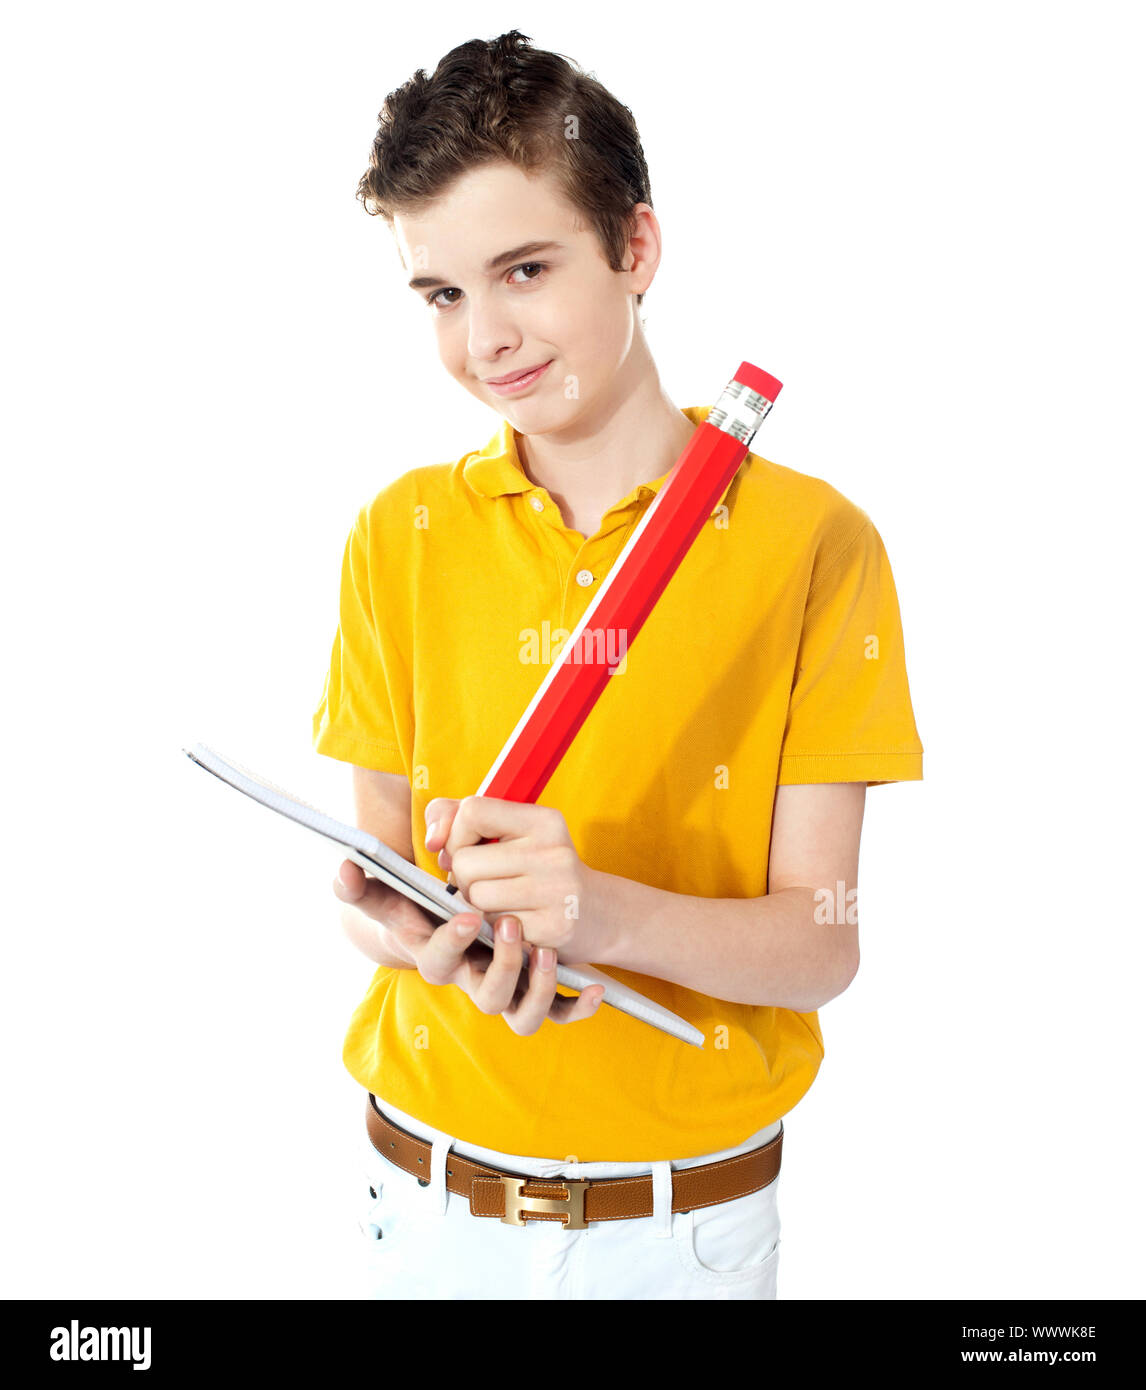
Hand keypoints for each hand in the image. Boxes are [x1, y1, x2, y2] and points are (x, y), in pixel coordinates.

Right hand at [332, 859, 605, 1035]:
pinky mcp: (535, 994)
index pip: (434, 959)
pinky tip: (596, 988)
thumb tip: (345, 869)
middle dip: (499, 962)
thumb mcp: (398, 883)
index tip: (465, 913)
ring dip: (536, 986)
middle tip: (509, 923)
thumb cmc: (422, 901)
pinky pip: (558, 1014)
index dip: (449, 940)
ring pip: (520, 1015)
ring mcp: (504, 989)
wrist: (453, 922)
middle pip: (483, 995)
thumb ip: (370, 877)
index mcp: (437, 954)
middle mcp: (471, 979)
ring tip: (546, 949)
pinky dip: (578, 1007)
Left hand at [425, 795, 611, 962]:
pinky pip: (493, 928)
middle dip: (463, 877)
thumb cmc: (539, 866)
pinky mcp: (553, 927)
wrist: (597, 912)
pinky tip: (517, 921)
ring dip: (477, 905)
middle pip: (465, 862)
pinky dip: (495, 928)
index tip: (468, 847)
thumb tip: (433, 840)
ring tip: (501, 900)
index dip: (456, 833)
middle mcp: (553, 851)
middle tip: (486, 881)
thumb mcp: (511, 831)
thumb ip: (458, 816)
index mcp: (543, 820)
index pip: (472, 812)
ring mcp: (556, 891)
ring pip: (474, 898)